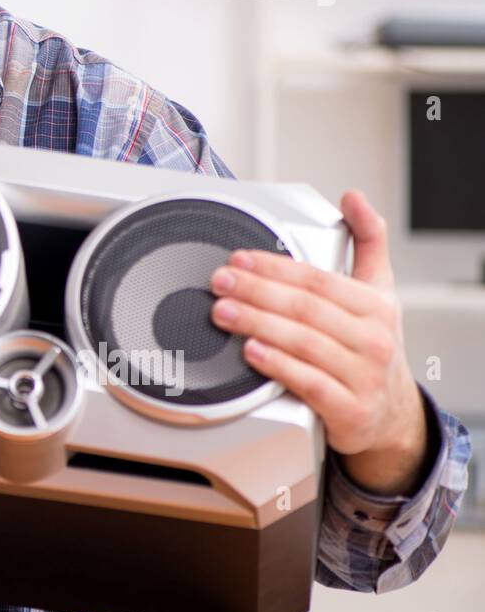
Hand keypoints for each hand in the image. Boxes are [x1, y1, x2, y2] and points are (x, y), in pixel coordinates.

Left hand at [206, 189, 427, 496]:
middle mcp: (372, 339)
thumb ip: (367, 241)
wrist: (391, 414)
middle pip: (305, 309)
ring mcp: (363, 376)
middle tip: (219, 282)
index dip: (274, 267)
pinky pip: (309, 383)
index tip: (238, 259)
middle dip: (256, 292)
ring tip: (223, 312)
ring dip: (257, 324)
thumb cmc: (371, 345)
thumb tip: (354, 197)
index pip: (317, 279)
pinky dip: (277, 365)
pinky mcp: (349, 410)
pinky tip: (251, 352)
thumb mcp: (379, 290)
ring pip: (303, 343)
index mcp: (376, 305)